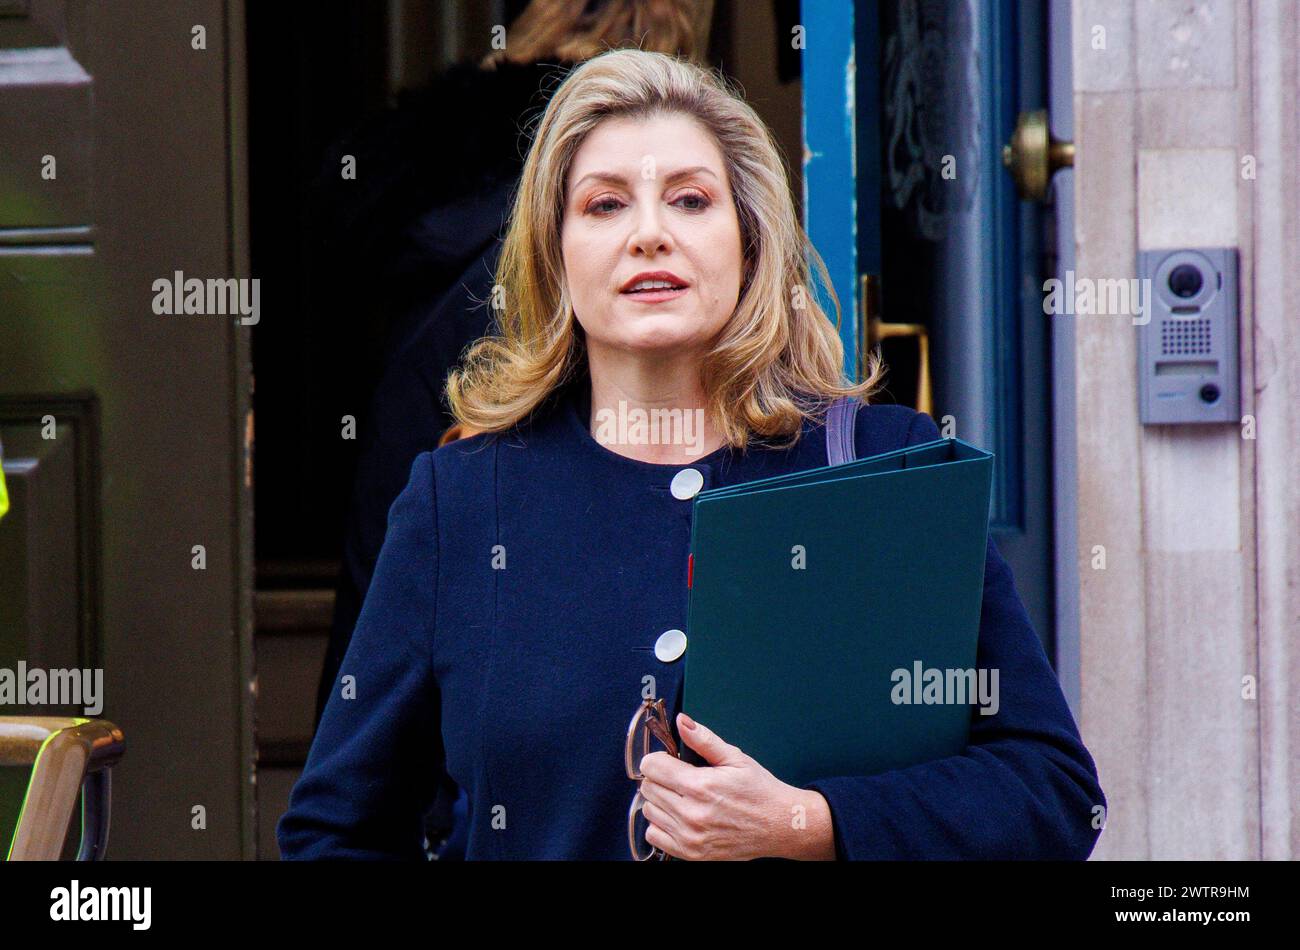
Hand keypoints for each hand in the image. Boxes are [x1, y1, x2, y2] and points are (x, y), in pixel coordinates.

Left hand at [637, 711, 836, 859]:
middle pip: (647, 787)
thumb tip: (682, 722)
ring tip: (681, 796)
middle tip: (678, 777)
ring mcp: (689, 837)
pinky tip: (678, 815)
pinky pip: (654, 835)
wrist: (780, 825)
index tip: (669, 760)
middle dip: (659, 777)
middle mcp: (691, 814)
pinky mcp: (691, 853)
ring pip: (648, 811)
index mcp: (701, 786)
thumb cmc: (760, 792)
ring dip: (659, 800)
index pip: (651, 767)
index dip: (659, 758)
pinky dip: (660, 824)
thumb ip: (704, 739)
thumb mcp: (735, 758)